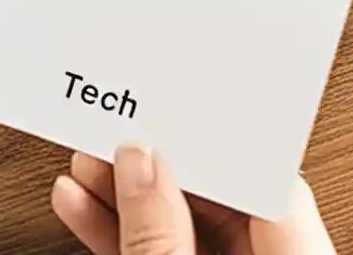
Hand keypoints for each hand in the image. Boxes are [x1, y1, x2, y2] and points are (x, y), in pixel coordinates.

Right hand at [52, 145, 336, 254]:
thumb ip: (159, 235)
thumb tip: (142, 166)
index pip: (268, 181)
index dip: (215, 139)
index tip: (169, 112)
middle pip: (224, 199)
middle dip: (160, 164)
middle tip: (117, 130)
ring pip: (187, 226)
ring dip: (130, 196)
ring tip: (86, 163)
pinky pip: (167, 252)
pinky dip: (125, 233)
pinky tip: (84, 206)